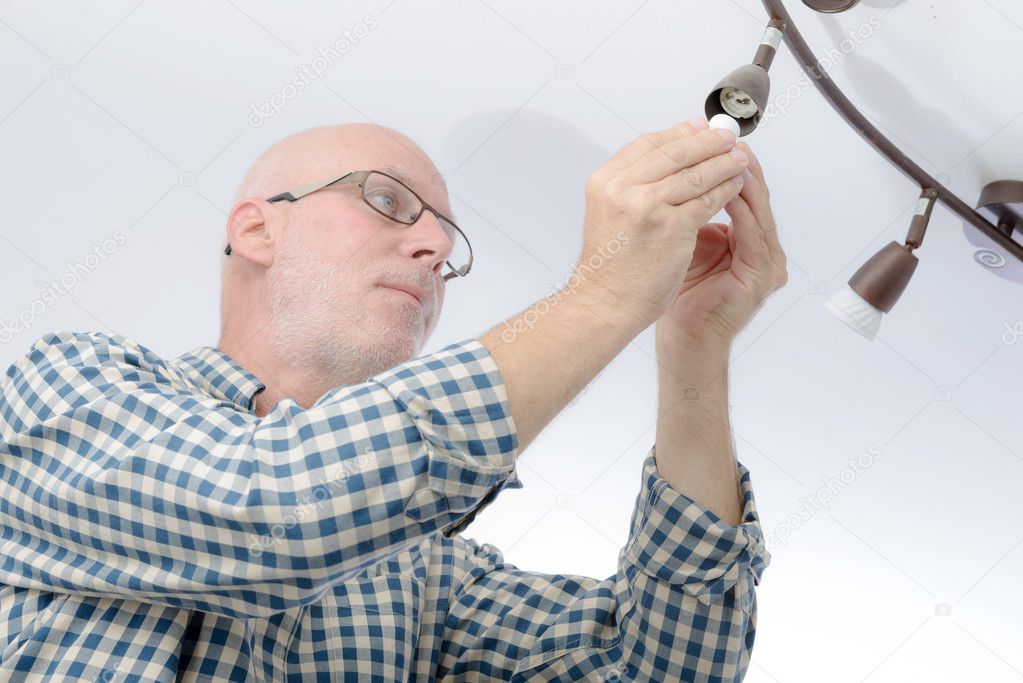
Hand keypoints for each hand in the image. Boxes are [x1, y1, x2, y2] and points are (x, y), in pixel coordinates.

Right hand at [575, 118, 748, 328]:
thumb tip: (669, 160)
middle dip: (706, 142)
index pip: (648, 144)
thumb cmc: (610, 265)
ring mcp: (648, 207)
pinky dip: (725, 189)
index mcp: (606, 181)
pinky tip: (735, 185)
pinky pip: (706, 200)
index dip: (679, 133)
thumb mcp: (609, 212)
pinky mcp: (671, 228)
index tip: (700, 127)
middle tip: (728, 136)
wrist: (605, 302)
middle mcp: (623, 189)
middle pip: (674, 153)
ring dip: (722, 163)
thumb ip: (631, 186)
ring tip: (739, 158)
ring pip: (695, 174)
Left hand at [655, 141, 787, 353]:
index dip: (725, 163)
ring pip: (757, 211)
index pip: (740, 190)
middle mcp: (762, 248)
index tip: (710, 138)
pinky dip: (742, 210)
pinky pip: (753, 235)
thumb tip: (672, 169)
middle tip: (724, 139)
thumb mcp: (683, 240)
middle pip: (754, 195)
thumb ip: (688, 209)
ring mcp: (767, 263)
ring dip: (743, 182)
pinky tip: (729, 191)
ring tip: (728, 157)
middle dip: (737, 165)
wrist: (682, 336)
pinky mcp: (762, 277)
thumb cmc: (678, 293)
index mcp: (746, 238)